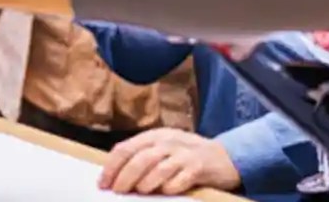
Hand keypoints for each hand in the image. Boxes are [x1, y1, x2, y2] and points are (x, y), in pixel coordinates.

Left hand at [99, 128, 241, 195]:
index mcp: (154, 136)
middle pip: (139, 159)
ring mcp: (184, 154)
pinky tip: (166, 192)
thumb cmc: (186, 156)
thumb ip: (142, 157)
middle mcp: (167, 142)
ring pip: (158, 168)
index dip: (111, 167)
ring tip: (140, 192)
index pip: (125, 148)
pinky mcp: (198, 167)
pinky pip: (180, 179)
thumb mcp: (163, 149)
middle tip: (117, 191)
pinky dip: (170, 187)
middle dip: (124, 177)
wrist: (224, 157)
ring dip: (145, 183)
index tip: (103, 183)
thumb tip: (115, 176)